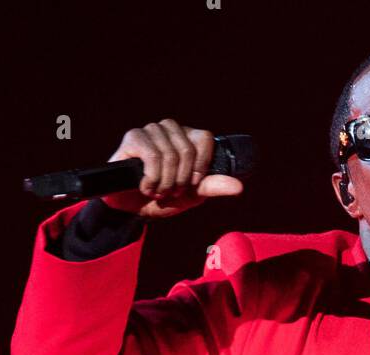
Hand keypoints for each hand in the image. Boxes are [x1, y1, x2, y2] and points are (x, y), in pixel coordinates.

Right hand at [100, 119, 243, 218]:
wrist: (131, 210)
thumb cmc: (161, 199)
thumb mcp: (191, 196)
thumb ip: (213, 187)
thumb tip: (239, 186)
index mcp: (186, 138)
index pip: (205, 138)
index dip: (201, 165)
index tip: (191, 184)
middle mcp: (169, 129)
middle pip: (188, 150)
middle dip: (180, 180)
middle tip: (170, 191)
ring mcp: (150, 131)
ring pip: (170, 155)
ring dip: (164, 183)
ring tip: (156, 190)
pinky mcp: (133, 137)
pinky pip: (153, 157)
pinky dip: (151, 180)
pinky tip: (145, 186)